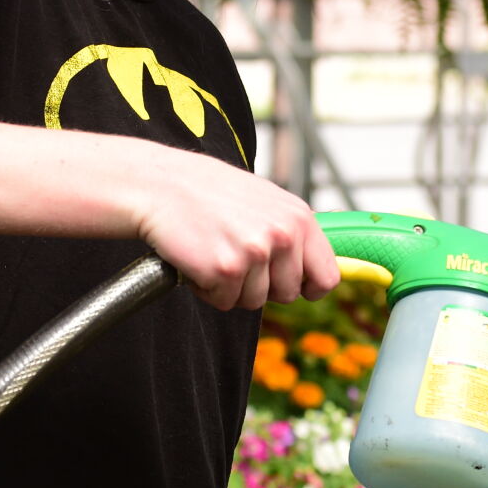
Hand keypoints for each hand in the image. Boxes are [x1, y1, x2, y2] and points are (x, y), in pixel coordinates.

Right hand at [134, 146, 338, 311]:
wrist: (160, 185)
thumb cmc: (209, 192)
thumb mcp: (266, 201)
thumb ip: (293, 231)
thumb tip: (318, 267)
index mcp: (299, 217)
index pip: (328, 276)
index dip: (309, 287)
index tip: (295, 286)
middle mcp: (283, 235)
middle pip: (288, 294)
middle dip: (261, 286)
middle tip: (236, 257)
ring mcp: (255, 253)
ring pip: (254, 301)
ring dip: (231, 287)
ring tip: (214, 251)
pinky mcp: (226, 269)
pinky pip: (224, 301)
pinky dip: (207, 289)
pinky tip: (198, 258)